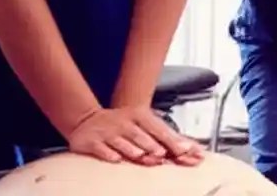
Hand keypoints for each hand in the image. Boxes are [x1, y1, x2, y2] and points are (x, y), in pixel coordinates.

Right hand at [66, 107, 202, 165]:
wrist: (88, 119)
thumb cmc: (123, 124)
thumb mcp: (143, 124)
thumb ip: (163, 136)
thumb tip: (189, 148)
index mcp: (139, 116)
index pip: (157, 128)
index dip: (169, 139)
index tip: (181, 149)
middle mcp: (124, 123)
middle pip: (140, 135)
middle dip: (151, 144)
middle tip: (161, 154)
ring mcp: (108, 132)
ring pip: (122, 141)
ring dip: (132, 149)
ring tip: (141, 155)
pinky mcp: (91, 141)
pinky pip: (101, 148)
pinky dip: (108, 154)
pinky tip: (115, 159)